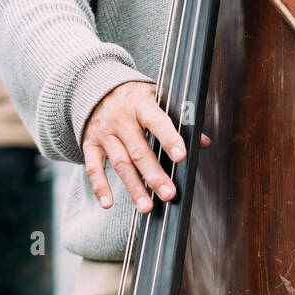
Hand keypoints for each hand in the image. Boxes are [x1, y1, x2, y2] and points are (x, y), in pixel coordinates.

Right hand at [82, 80, 209, 212]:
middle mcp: (120, 118)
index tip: (181, 156)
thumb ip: (179, 119)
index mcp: (140, 104)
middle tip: (169, 194)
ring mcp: (104, 132)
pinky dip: (100, 187)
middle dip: (154, 175)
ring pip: (120, 163)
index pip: (156, 121)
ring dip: (134, 187)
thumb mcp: (157, 99)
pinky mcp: (90, 144)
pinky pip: (93, 168)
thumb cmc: (134, 98)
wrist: (93, 87)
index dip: (169, 139)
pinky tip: (108, 204)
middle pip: (139, 150)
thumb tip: (203, 142)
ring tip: (147, 207)